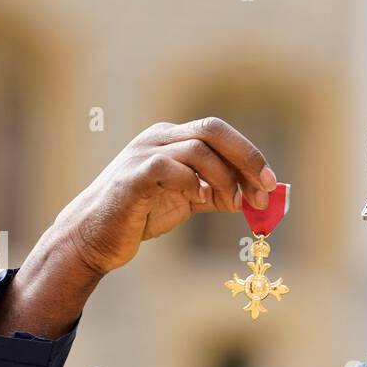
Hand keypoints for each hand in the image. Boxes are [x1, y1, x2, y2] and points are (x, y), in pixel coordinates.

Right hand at [44, 117, 277, 277]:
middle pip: (213, 130)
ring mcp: (143, 154)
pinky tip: (199, 200)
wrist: (95, 236)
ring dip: (224, 178)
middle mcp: (159, 138)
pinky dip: (192, 183)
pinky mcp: (132, 177)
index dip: (249, 156)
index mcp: (173, 139)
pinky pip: (169, 168)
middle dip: (246, 158)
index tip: (271, 185)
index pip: (220, 133)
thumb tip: (256, 198)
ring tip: (233, 204)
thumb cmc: (140, 215)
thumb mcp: (187, 201)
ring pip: (196, 149)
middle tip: (264, 190)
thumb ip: (217, 194)